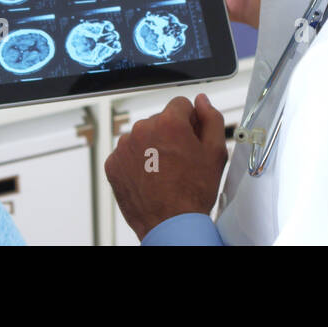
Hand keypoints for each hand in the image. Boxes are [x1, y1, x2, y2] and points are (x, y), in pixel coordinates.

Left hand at [104, 94, 228, 240]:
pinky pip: (127, 153)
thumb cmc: (192, 193)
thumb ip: (211, 119)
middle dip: (170, 134)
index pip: (180, 105)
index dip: (189, 121)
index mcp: (168, 123)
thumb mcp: (214, 153)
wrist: (169, 224)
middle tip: (180, 160)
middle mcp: (142, 130)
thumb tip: (202, 102)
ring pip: (142, 136)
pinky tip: (149, 177)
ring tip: (164, 172)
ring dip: (152, 147)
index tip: (190, 138)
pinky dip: (136, 162)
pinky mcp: (112, 163)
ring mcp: (124, 147)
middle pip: (160, 120)